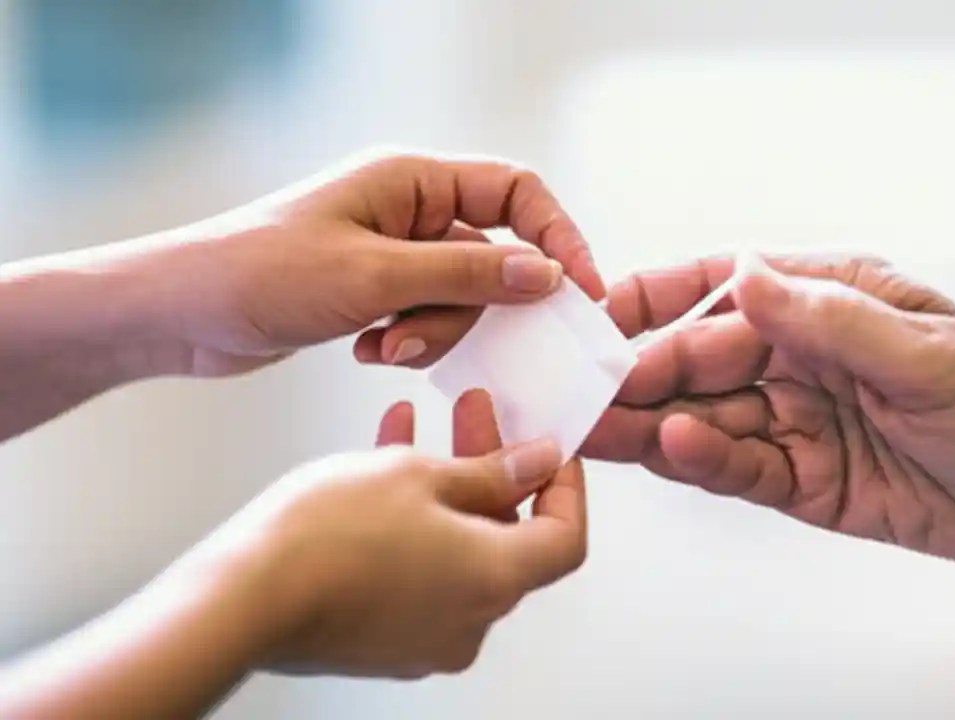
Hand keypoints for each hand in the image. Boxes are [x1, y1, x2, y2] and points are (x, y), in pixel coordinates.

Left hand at [134, 149, 603, 375]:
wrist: (180, 312)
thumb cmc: (263, 274)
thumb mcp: (374, 277)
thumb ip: (466, 277)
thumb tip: (547, 275)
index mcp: (412, 180)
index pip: (516, 193)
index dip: (558, 236)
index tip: (581, 292)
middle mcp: (409, 210)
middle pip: (491, 257)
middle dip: (470, 309)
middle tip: (430, 339)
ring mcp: (394, 253)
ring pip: (460, 298)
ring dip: (433, 333)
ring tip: (384, 350)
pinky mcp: (376, 292)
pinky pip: (426, 319)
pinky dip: (409, 341)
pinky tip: (368, 352)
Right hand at [203, 393, 586, 677]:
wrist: (240, 598)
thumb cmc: (327, 537)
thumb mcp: (418, 475)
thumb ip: (490, 470)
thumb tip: (536, 463)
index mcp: (496, 580)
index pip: (564, 538)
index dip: (565, 488)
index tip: (549, 449)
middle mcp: (469, 619)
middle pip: (505, 536)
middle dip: (491, 467)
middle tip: (476, 412)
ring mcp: (423, 634)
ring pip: (454, 545)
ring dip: (444, 484)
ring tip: (422, 424)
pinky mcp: (379, 636)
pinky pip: (414, 566)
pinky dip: (410, 517)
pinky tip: (382, 459)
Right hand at [586, 254, 954, 561]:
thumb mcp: (930, 356)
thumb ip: (834, 322)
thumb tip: (749, 275)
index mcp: (830, 299)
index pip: (729, 286)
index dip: (661, 293)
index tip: (603, 308)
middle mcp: (803, 354)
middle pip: (703, 355)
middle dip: (643, 369)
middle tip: (587, 388)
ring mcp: (798, 418)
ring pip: (708, 414)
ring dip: (651, 420)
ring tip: (599, 428)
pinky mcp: (802, 479)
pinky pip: (740, 466)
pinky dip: (702, 461)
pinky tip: (670, 451)